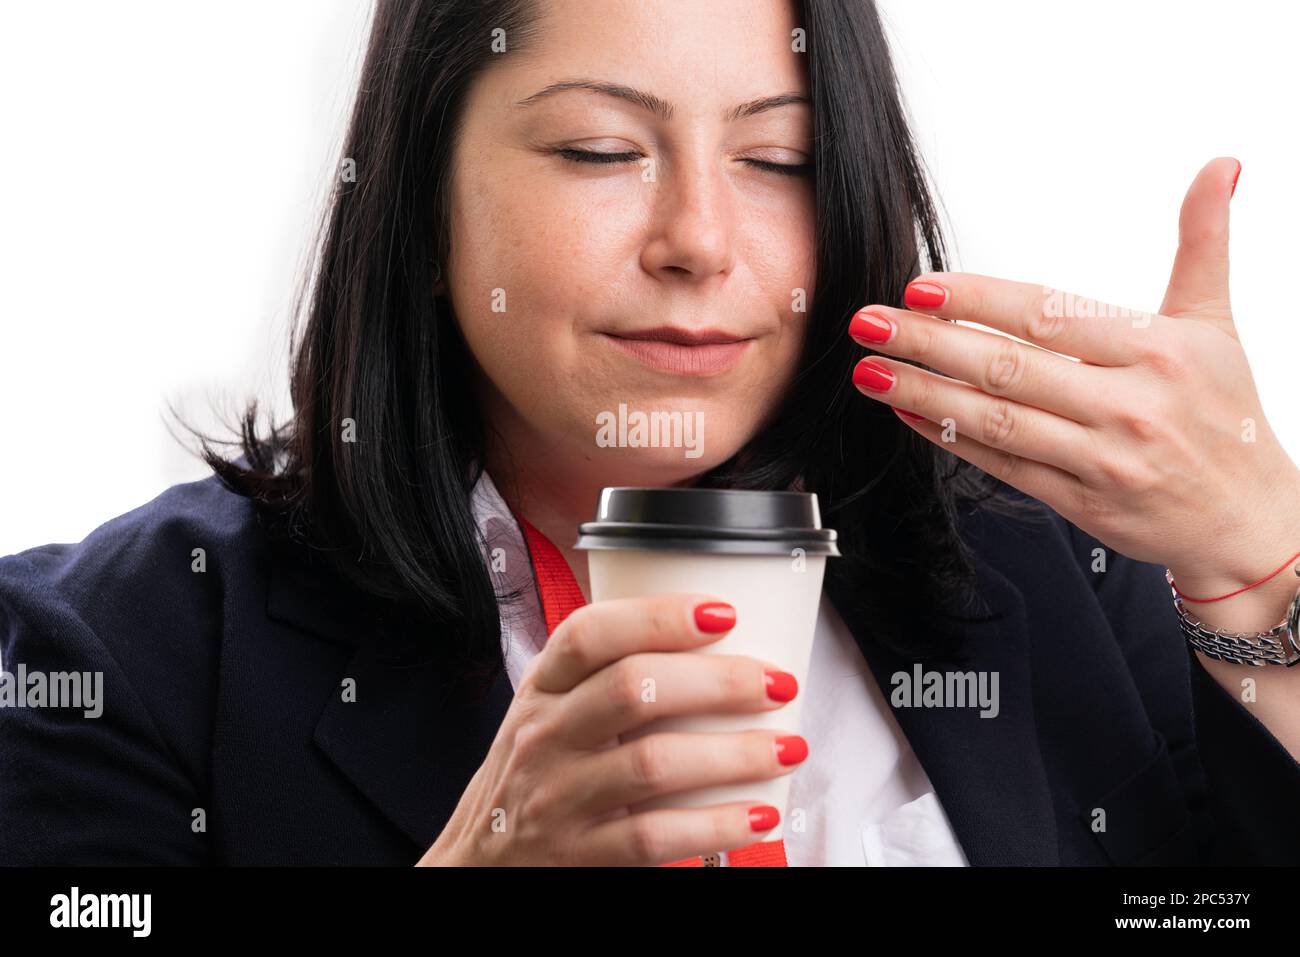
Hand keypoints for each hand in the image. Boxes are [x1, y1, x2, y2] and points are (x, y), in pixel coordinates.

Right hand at [415, 594, 805, 865]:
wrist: (480, 862)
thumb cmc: (536, 774)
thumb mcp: (550, 711)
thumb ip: (607, 676)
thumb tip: (715, 638)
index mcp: (544, 687)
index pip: (590, 634)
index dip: (658, 616)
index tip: (723, 612)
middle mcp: (545, 735)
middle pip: (633, 689)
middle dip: (718, 683)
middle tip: (777, 683)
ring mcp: (558, 797)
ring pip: (653, 763)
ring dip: (734, 754)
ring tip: (787, 747)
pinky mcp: (578, 854)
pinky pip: (655, 836)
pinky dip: (716, 825)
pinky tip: (758, 814)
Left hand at [846, 156, 1299, 596]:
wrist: (1251, 520)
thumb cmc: (1226, 414)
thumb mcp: (1217, 322)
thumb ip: (1204, 242)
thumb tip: (1220, 165)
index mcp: (1157, 349)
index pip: (1049, 315)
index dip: (979, 301)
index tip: (920, 288)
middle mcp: (1128, 405)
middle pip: (1008, 367)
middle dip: (928, 342)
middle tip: (869, 323)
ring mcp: (1101, 459)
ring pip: (996, 420)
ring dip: (923, 394)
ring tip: (871, 371)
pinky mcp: (1081, 502)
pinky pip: (1003, 466)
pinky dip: (951, 441)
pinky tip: (910, 417)